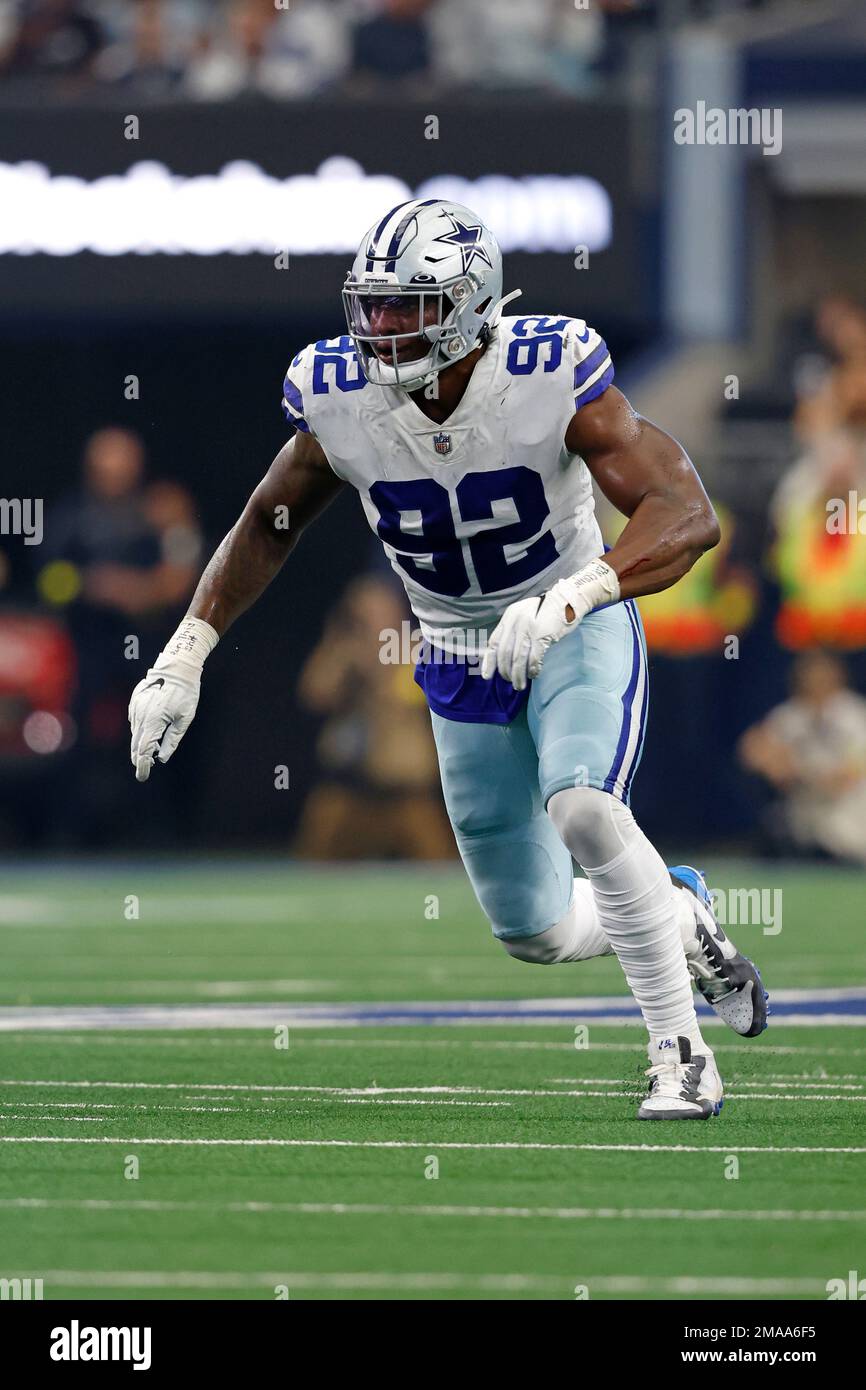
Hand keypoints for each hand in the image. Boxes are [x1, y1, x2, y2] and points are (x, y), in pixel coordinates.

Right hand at [129, 663, 200, 781]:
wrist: (177, 667)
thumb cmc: (185, 693)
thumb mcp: (185, 719)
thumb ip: (172, 740)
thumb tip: (162, 757)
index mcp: (154, 721)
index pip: (143, 750)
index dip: (142, 765)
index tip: (143, 777)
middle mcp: (140, 715)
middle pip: (136, 744)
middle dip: (139, 758)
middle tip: (146, 768)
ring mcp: (135, 707)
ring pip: (135, 733)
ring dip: (141, 744)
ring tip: (154, 748)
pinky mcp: (134, 701)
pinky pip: (134, 720)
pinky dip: (140, 730)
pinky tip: (151, 731)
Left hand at [481, 560, 618, 690]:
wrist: (568, 599)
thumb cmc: (546, 610)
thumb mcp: (524, 614)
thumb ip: (514, 630)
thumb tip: (505, 655)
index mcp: (509, 617)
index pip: (493, 642)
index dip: (489, 661)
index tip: (487, 676)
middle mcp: (516, 622)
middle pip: (505, 653)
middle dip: (506, 671)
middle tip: (510, 681)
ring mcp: (529, 628)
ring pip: (518, 659)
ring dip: (518, 675)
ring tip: (519, 685)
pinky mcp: (542, 634)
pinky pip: (534, 658)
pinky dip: (533, 669)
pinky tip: (534, 675)